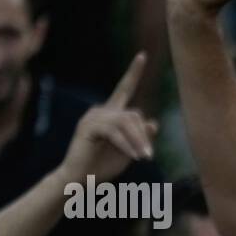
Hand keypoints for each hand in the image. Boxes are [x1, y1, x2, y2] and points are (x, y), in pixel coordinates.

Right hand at [58, 53, 156, 180]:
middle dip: (144, 136)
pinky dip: (126, 144)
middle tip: (148, 156)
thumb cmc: (104, 166)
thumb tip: (153, 122)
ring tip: (143, 158)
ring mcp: (93, 117)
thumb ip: (141, 137)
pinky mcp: (88, 127)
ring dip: (137, 141)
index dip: (133, 72)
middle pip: (133, 114)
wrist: (81, 180)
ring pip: (126, 121)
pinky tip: (133, 156)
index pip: (124, 89)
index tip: (142, 55)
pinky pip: (114, 130)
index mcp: (111, 114)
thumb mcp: (130, 151)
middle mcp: (101, 111)